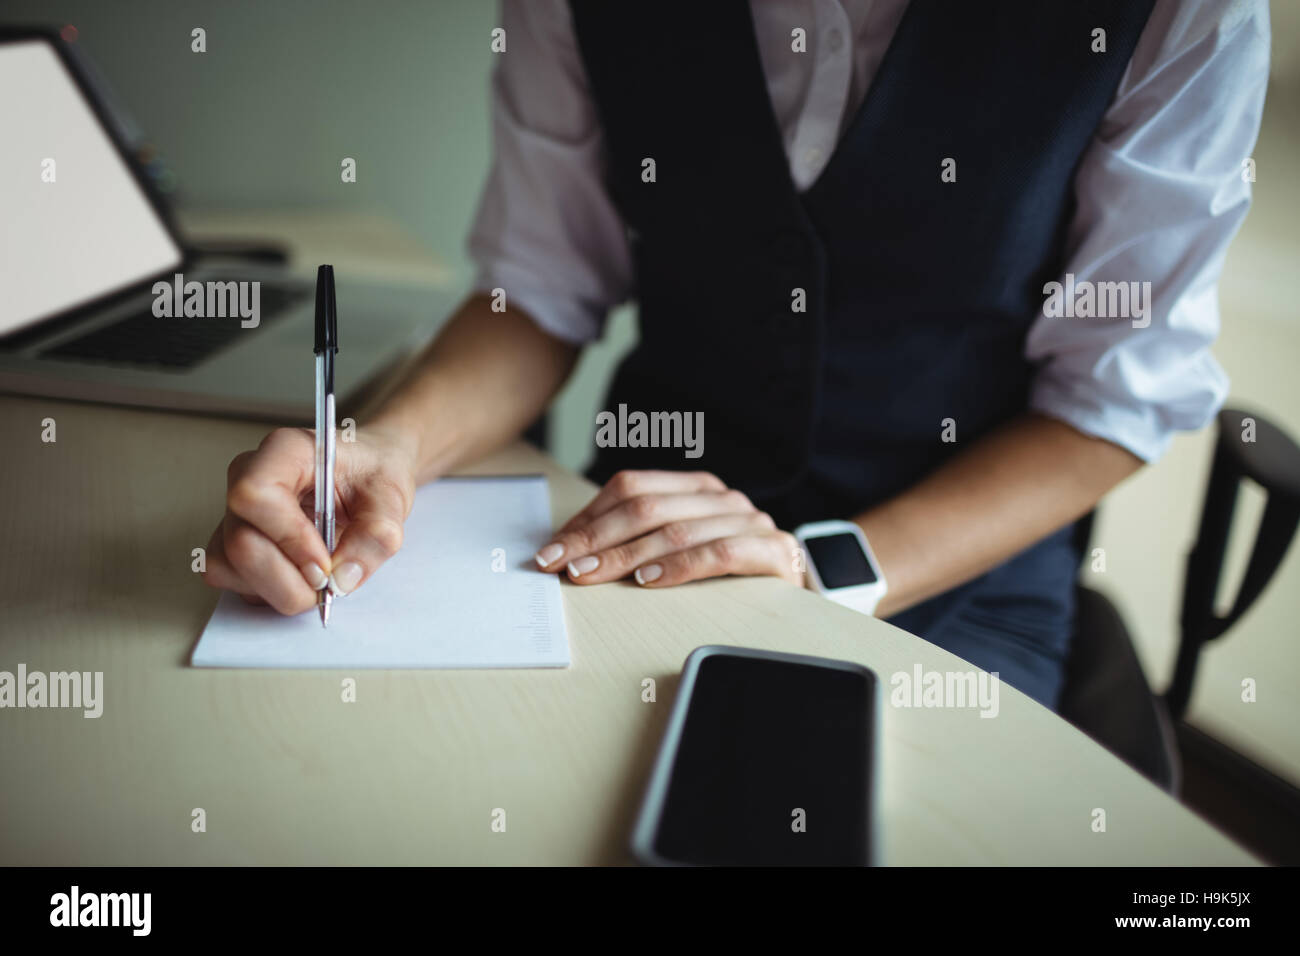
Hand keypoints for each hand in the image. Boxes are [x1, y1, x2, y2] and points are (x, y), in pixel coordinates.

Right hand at [202, 425, 417, 613]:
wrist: (368, 476)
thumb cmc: (372, 473)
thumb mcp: (392, 495)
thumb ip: (377, 533)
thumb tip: (343, 578)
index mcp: (285, 452)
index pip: (256, 495)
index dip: (288, 537)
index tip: (325, 565)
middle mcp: (249, 479)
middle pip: (241, 543)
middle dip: (288, 578)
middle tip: (329, 583)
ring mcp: (238, 513)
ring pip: (232, 567)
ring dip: (280, 589)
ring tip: (321, 578)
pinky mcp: (236, 543)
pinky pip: (237, 581)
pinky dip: (272, 592)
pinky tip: (304, 577)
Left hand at [534, 470, 801, 587]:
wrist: (797, 593)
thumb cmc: (730, 574)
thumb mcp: (682, 546)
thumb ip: (639, 539)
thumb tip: (571, 551)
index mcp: (695, 487)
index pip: (630, 488)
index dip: (587, 518)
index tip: (551, 549)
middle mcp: (721, 497)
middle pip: (645, 507)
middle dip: (595, 539)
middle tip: (562, 565)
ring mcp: (748, 520)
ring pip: (675, 530)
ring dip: (625, 555)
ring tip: (592, 575)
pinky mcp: (771, 551)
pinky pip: (717, 553)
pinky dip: (678, 567)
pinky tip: (648, 580)